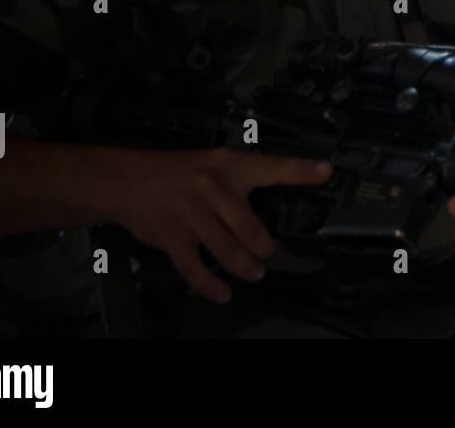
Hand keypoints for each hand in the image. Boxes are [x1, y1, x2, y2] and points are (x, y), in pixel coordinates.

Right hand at [109, 148, 331, 303]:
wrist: (129, 180)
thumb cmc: (177, 173)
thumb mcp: (213, 163)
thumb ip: (239, 182)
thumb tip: (267, 207)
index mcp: (230, 166)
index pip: (272, 166)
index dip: (301, 170)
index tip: (326, 171)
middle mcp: (214, 188)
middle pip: (253, 228)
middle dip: (264, 249)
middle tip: (267, 254)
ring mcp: (192, 213)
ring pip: (230, 252)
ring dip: (246, 269)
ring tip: (252, 273)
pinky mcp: (172, 236)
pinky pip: (196, 269)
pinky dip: (212, 286)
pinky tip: (222, 292)